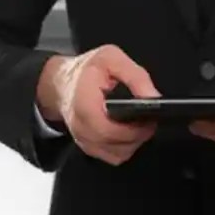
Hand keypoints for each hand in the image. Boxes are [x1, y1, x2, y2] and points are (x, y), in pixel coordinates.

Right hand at [36, 45, 160, 165]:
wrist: (61, 83)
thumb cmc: (86, 71)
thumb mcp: (111, 58)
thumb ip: (135, 76)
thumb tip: (154, 97)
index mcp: (85, 105)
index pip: (110, 130)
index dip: (134, 128)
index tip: (148, 117)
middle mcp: (82, 128)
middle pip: (118, 145)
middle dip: (139, 134)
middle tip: (148, 118)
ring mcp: (84, 141)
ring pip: (119, 154)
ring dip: (133, 141)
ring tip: (138, 122)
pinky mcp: (89, 148)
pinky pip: (114, 156)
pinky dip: (125, 146)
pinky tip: (127, 129)